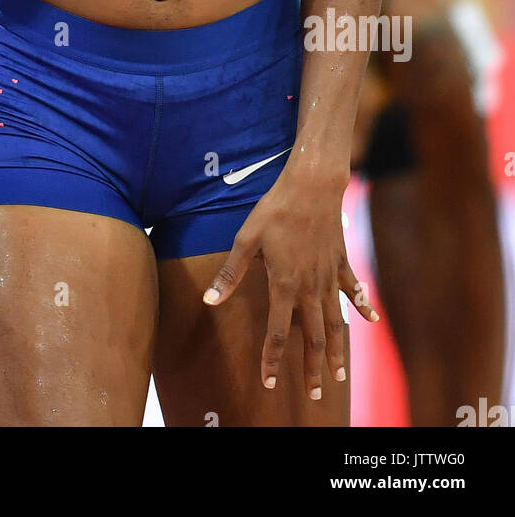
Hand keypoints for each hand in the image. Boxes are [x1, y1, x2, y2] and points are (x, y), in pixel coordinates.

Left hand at [202, 167, 378, 399]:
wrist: (312, 186)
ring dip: (338, 350)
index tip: (271, 381)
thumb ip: (230, 273)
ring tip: (340, 375)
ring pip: (336, 322)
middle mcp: (310, 288)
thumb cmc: (276, 209)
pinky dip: (362, 306)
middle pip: (313, 337)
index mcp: (284, 285)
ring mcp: (329, 277)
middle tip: (316, 395)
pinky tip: (372, 320)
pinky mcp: (342, 262)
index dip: (274, 359)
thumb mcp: (247, 239)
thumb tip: (209, 300)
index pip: (278, 332)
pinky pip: (353, 290)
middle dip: (313, 368)